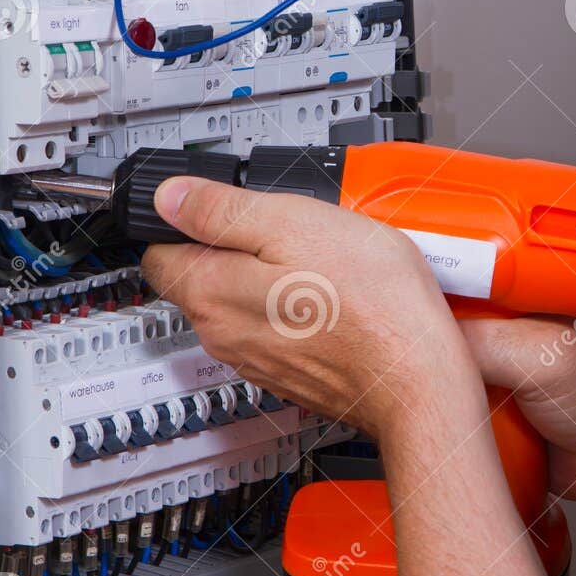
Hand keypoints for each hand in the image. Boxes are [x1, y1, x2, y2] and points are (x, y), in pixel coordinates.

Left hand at [140, 175, 477, 440]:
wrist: (419, 377)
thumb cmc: (371, 304)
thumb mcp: (295, 223)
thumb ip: (222, 209)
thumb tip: (169, 198)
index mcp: (211, 293)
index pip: (156, 251)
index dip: (182, 220)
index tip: (215, 206)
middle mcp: (223, 335)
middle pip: (201, 277)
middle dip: (233, 248)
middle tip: (285, 227)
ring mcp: (258, 360)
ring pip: (243, 303)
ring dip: (269, 278)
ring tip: (320, 259)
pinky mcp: (292, 374)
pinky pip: (278, 329)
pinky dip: (297, 309)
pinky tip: (336, 295)